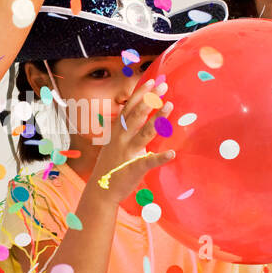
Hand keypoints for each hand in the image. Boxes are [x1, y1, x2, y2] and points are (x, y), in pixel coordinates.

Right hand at [93, 79, 172, 200]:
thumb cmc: (111, 166)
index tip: (151, 81)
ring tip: (169, 106)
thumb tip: (137, 115)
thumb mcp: (115, 143)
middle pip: (137, 114)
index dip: (140, 94)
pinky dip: (160, 157)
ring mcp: (128, 153)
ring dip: (157, 119)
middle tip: (164, 86)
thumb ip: (125, 130)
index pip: (129, 108)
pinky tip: (171, 153)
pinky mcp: (134, 168)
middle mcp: (121, 139)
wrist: (100, 191)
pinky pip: (148, 161)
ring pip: (144, 132)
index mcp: (117, 132)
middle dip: (150, 99)